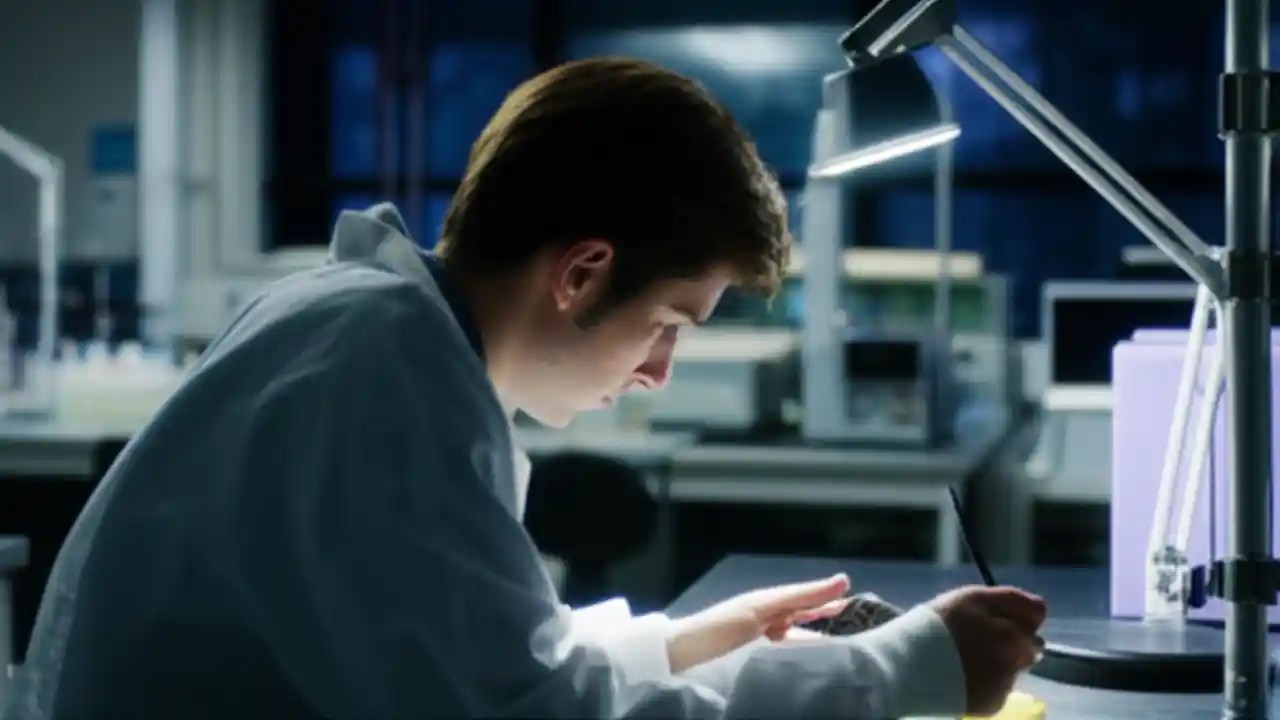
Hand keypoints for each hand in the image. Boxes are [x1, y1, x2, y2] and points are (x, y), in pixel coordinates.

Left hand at [667, 574, 851, 672]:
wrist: (687, 650)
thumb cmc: (724, 624)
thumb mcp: (765, 607)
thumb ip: (802, 596)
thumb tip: (842, 580)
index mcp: (769, 599)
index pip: (805, 595)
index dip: (827, 595)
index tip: (852, 595)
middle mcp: (766, 613)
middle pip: (801, 611)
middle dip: (824, 612)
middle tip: (854, 616)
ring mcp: (759, 634)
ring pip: (795, 631)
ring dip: (815, 634)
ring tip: (838, 640)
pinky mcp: (753, 653)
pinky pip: (783, 648)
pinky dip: (799, 650)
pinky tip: (808, 658)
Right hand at [929, 585, 1046, 716]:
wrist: (901, 669)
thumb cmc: (928, 628)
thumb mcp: (965, 600)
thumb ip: (1006, 601)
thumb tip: (1041, 612)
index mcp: (1001, 617)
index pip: (1035, 610)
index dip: (1023, 614)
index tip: (1007, 620)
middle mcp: (1009, 645)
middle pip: (1032, 643)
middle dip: (1015, 642)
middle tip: (983, 644)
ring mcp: (1004, 676)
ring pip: (1016, 667)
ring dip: (1002, 664)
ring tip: (966, 662)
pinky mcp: (996, 701)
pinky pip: (1001, 689)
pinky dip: (989, 684)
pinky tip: (964, 678)